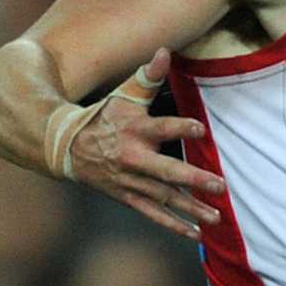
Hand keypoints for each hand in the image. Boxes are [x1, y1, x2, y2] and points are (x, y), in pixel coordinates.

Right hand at [64, 47, 227, 242]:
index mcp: (134, 129)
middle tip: (219, 185)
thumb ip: (148, 76)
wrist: (66, 148)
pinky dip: (173, 224)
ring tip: (215, 217)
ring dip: (190, 209)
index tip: (200, 130)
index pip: (160, 128)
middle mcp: (132, 158)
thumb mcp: (123, 95)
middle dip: (193, 179)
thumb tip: (165, 52)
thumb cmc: (102, 117)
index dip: (180, 128)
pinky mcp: (127, 196)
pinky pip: (152, 213)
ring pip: (164, 198)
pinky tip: (194, 233)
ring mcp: (129, 181)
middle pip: (166, 171)